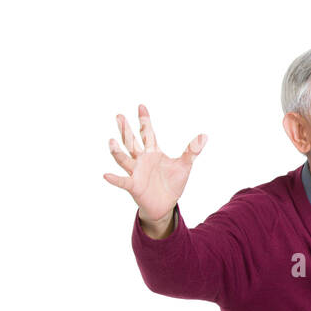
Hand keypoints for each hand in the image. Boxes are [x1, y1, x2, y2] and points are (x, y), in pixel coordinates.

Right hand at [103, 104, 205, 234]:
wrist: (166, 204)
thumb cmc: (172, 183)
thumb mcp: (185, 165)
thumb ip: (192, 151)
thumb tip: (205, 135)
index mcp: (153, 152)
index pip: (148, 133)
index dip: (144, 120)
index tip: (141, 106)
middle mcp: (141, 159)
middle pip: (132, 142)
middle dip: (126, 130)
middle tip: (119, 116)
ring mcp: (136, 172)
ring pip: (124, 159)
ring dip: (117, 151)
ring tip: (111, 141)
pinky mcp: (134, 186)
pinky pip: (123, 181)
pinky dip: (115, 179)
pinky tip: (106, 175)